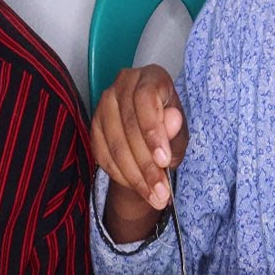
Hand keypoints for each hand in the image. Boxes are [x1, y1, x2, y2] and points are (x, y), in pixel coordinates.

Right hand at [90, 65, 189, 241]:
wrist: (149, 137)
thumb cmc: (169, 129)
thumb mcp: (181, 132)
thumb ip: (178, 131)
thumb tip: (172, 120)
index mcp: (150, 77)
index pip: (146, 99)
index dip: (154, 132)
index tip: (164, 161)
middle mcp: (122, 85)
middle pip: (129, 126)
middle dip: (146, 165)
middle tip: (161, 192)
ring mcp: (103, 105)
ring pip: (114, 144)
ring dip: (134, 176)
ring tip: (153, 197)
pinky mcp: (93, 126)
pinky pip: (102, 154)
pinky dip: (120, 175)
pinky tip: (136, 187)